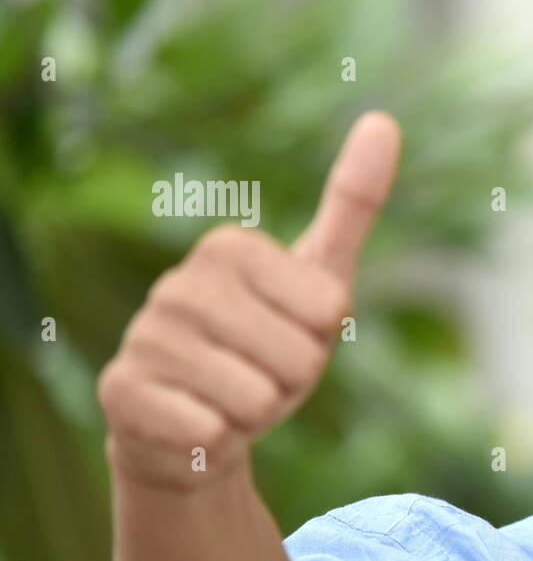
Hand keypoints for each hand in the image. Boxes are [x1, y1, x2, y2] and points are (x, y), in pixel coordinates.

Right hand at [97, 111, 401, 490]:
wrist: (198, 426)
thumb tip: (383, 120)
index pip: (332, 310)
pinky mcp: (120, 391)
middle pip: (300, 359)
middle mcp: (179, 282)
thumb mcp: (320, 281)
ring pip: (258, 400)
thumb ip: (352, 205)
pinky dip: (216, 440)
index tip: (287, 334)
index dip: (321, 339)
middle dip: (291, 383)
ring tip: (227, 398)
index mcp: (230, 248)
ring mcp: (145, 335)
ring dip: (255, 414)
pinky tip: (193, 424)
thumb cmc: (267, 349)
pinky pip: (211, 430)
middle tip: (257, 375)